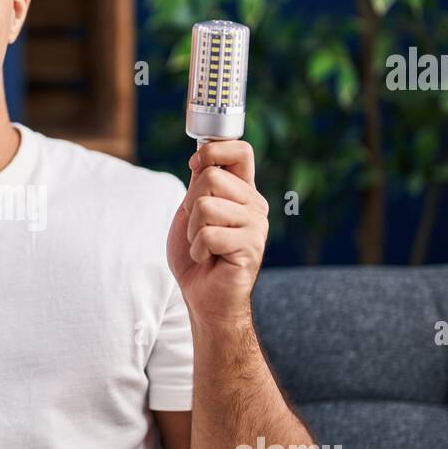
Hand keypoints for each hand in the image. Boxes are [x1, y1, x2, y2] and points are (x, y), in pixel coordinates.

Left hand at [165, 139, 268, 328]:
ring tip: (203, 246)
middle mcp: (255, 205)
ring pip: (205, 206)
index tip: (196, 165)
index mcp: (243, 192)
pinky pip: (208, 234)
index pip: (241, 150)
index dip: (213, 150)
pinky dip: (197, 249)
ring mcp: (256, 226)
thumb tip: (202, 156)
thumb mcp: (192, 212)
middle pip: (212, 176)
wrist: (203, 298)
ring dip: (192, 230)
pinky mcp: (250, 247)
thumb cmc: (197, 256)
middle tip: (198, 229)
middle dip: (190, 204)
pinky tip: (208, 259)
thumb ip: (201, 185)